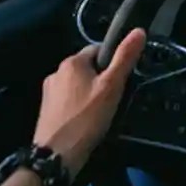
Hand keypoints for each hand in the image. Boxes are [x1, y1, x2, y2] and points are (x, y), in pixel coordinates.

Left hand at [33, 28, 146, 173]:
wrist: (56, 154)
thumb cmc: (87, 118)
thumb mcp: (111, 87)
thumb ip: (125, 58)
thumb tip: (139, 30)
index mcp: (72, 62)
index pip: (98, 50)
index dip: (113, 62)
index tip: (122, 81)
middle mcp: (56, 71)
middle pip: (87, 68)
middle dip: (101, 80)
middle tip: (114, 100)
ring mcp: (49, 91)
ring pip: (77, 85)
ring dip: (89, 93)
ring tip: (101, 113)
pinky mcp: (46, 109)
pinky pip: (68, 99)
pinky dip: (78, 106)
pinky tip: (86, 121)